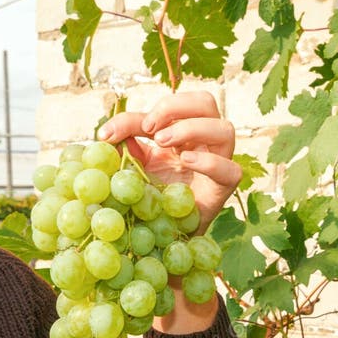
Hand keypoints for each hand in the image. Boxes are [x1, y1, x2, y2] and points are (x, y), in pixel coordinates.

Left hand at [97, 91, 241, 233]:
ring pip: (224, 129)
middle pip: (206, 102)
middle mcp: (205, 142)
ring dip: (191, 129)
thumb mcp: (136, 165)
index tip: (113, 132)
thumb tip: (107, 135)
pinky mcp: (224, 188)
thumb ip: (126, 145)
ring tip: (162, 143)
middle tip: (150, 129)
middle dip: (175, 107)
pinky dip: (209, 163)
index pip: (174, 105)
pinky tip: (184, 162)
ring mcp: (219, 163)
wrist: (165, 234)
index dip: (144, 110)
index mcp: (184, 132)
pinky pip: (230, 170)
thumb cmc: (155, 196)